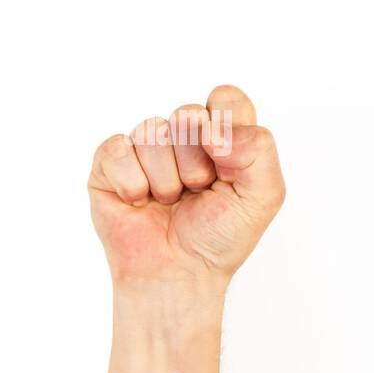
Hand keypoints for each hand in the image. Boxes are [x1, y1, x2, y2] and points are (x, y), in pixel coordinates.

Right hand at [88, 85, 285, 287]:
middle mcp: (182, 136)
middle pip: (187, 114)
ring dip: (166, 180)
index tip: (226, 164)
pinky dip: (133, 184)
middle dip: (196, 163)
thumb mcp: (263, 196)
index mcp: (221, 135)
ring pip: (152, 132)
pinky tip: (139, 202)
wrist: (178, 274)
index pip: (226, 98)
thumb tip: (214, 130)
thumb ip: (259, 149)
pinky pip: (118, 149)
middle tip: (197, 191)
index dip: (226, 127)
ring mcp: (145, 148)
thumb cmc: (219, 237)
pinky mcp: (110, 163)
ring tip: (169, 202)